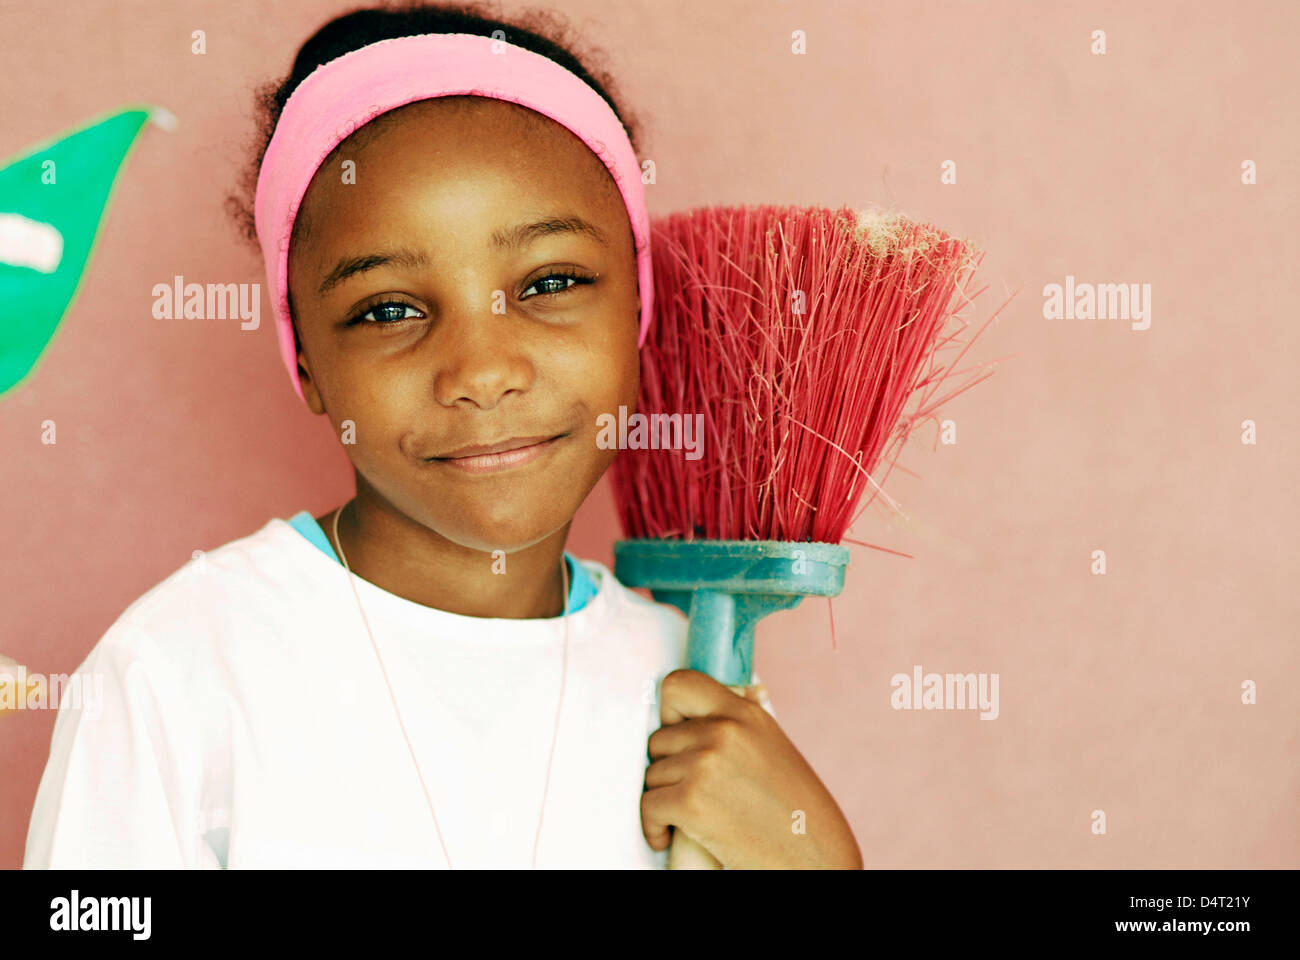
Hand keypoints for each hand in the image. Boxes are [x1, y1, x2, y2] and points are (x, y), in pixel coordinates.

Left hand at [641, 668, 862, 868]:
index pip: (678, 685)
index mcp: (743, 714)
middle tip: (686, 789)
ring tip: (685, 815)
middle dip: (667, 767)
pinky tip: (667, 834)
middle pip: (659, 739)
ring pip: (652, 774)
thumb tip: (726, 699)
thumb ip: (742, 723)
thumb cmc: (796, 810)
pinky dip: (653, 826)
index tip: (675, 734)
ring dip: (662, 798)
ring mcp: (706, 764)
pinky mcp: (692, 801)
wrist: (814, 856)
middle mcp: (723, 731)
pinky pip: (648, 806)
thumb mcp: (773, 747)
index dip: (669, 712)